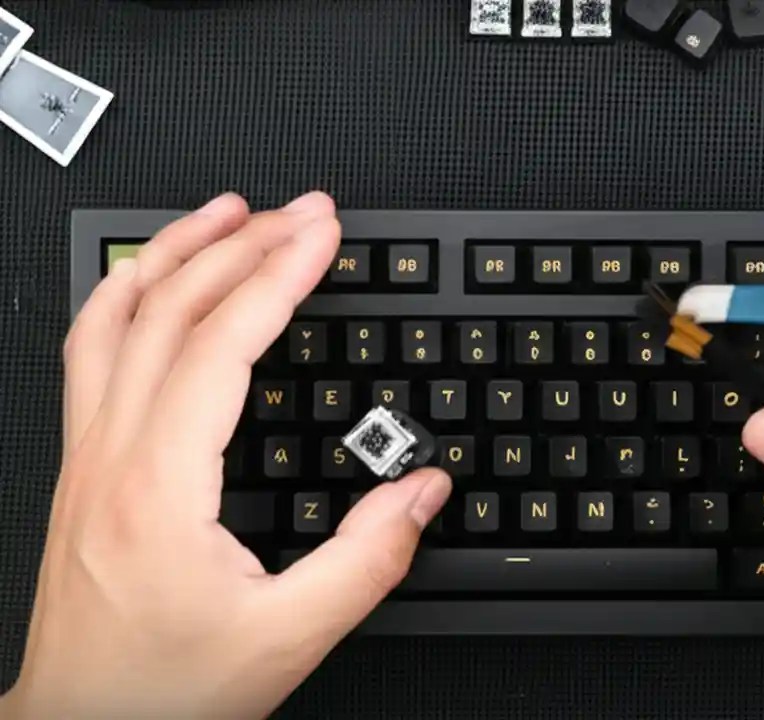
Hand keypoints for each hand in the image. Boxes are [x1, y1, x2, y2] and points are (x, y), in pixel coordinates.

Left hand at [1, 192, 450, 719]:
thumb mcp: (289, 638)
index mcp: (158, 488)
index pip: (220, 344)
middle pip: (167, 311)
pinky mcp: (84, 470)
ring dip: (171, 253)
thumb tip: (421, 490)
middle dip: (240, 244)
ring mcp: (87, 458)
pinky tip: (153, 283)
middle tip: (299, 210)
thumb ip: (368, 559)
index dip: (277, 275)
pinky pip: (90, 353)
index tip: (318, 233)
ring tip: (223, 211)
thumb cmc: (163, 694)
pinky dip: (125, 298)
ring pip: (114, 320)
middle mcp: (111, 458)